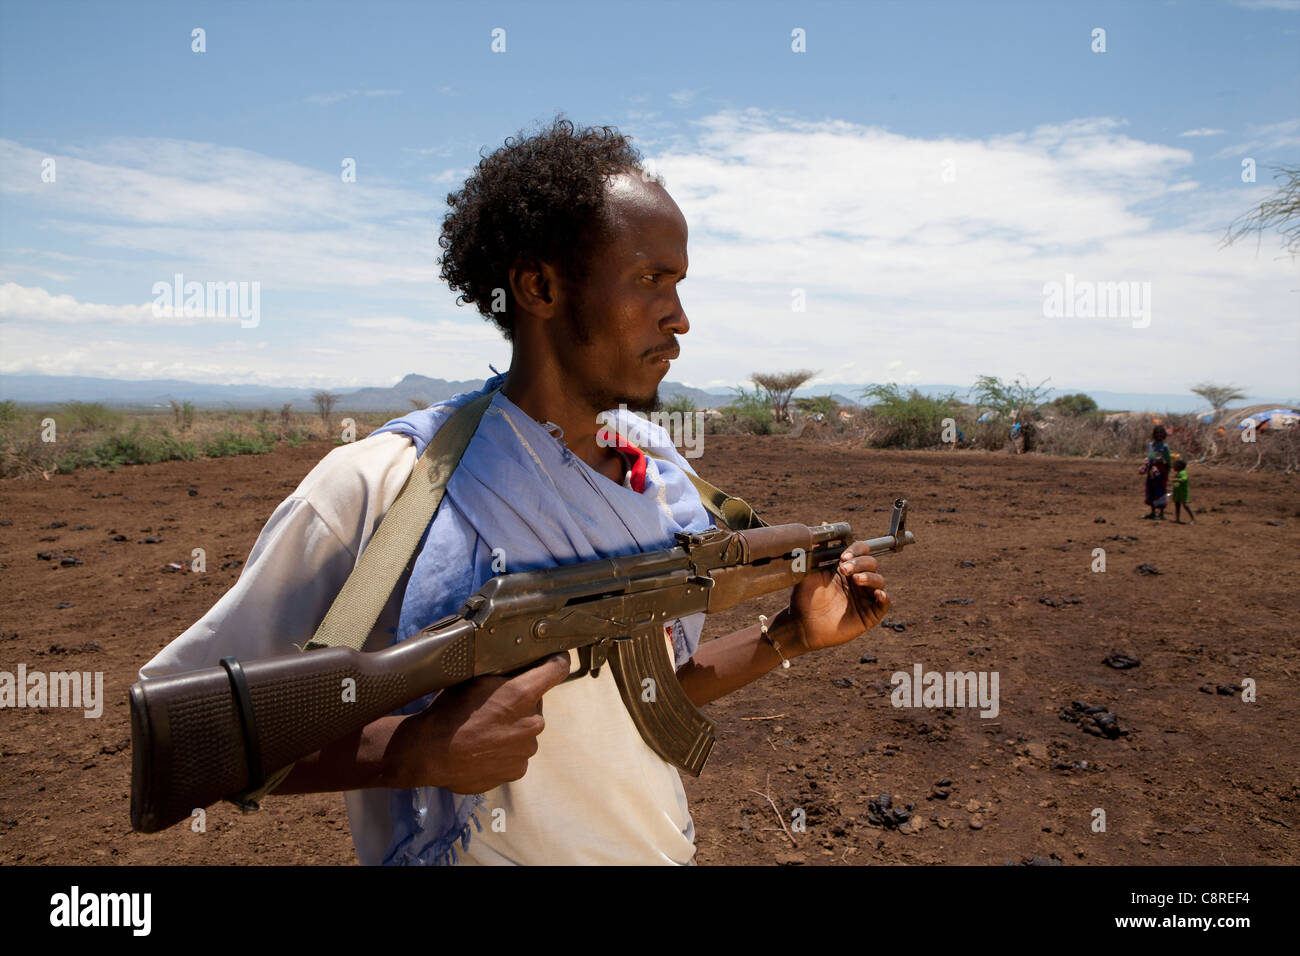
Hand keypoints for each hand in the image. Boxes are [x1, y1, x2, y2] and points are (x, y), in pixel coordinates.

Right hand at [383, 653, 570, 793]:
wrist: (429, 753)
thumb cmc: (448, 712)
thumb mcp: (474, 680)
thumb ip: (503, 674)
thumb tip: (519, 668)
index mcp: (522, 694)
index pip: (557, 669)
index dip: (556, 661)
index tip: (555, 659)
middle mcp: (532, 722)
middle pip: (536, 705)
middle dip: (520, 704)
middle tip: (493, 708)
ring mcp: (526, 749)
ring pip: (526, 732)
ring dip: (512, 730)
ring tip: (483, 732)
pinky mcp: (517, 771)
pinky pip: (517, 755)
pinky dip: (505, 752)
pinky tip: (484, 750)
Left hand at [785, 540, 890, 654]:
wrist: (800, 624)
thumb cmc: (804, 599)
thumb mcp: (809, 571)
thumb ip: (818, 550)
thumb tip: (823, 525)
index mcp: (845, 568)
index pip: (861, 552)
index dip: (856, 550)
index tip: (843, 556)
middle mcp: (857, 581)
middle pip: (872, 563)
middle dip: (860, 563)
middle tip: (844, 569)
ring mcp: (864, 598)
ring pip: (880, 581)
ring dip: (870, 577)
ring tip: (856, 580)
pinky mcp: (869, 615)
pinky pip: (885, 604)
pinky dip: (884, 597)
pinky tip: (877, 594)